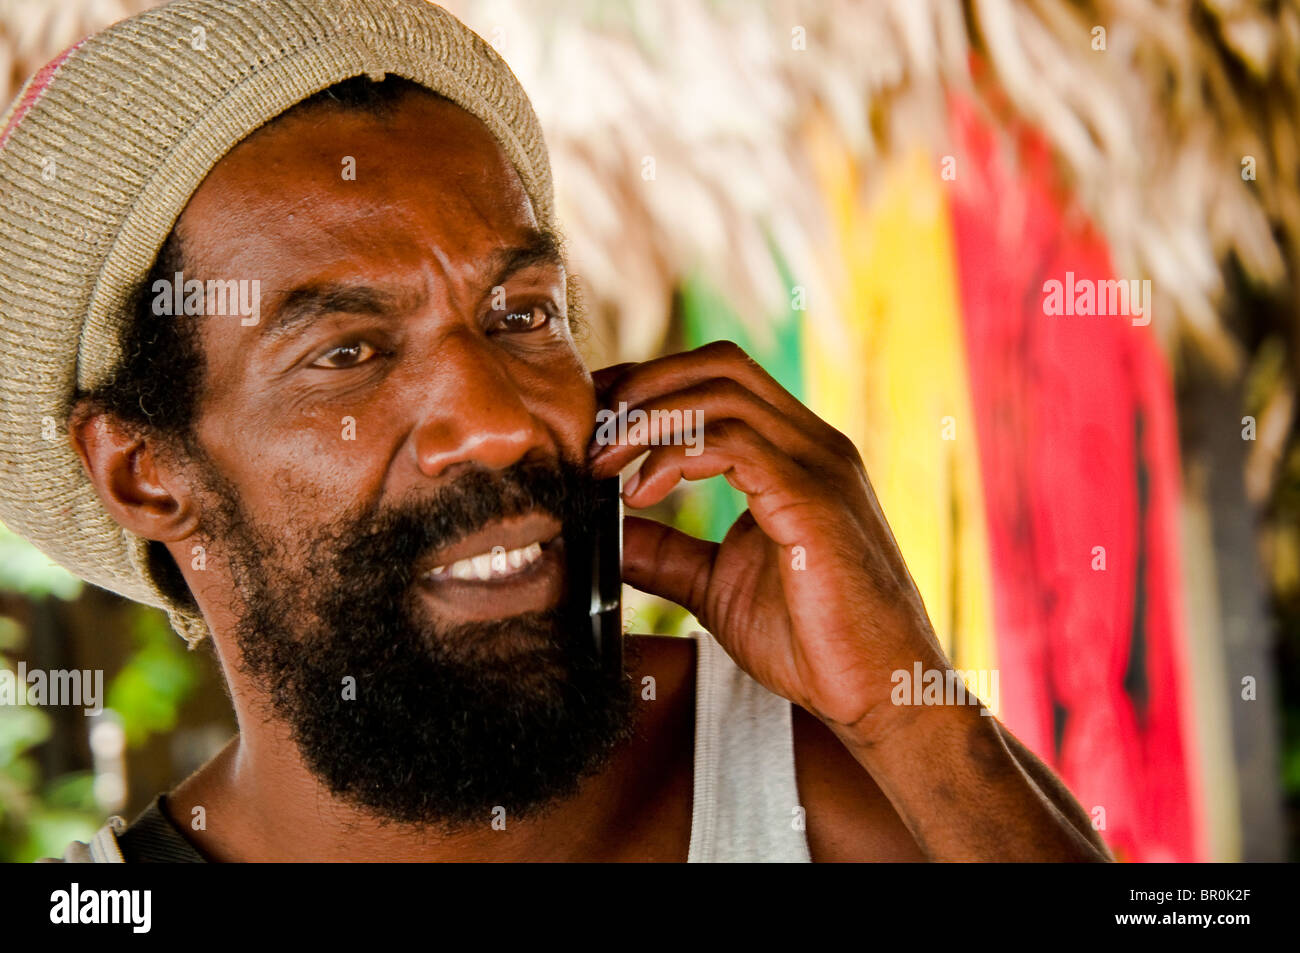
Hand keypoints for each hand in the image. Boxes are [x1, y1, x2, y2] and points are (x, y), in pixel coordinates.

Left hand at [589, 341, 951, 738]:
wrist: (881, 694)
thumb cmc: (814, 644)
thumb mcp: (716, 587)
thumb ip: (665, 553)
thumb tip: (607, 533)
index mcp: (796, 456)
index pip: (719, 380)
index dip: (650, 385)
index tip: (594, 415)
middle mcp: (813, 445)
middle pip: (719, 365)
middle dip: (643, 384)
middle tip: (590, 430)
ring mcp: (818, 465)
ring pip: (722, 392)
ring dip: (646, 419)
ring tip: (602, 464)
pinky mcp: (813, 498)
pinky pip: (732, 442)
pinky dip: (674, 455)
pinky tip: (642, 493)